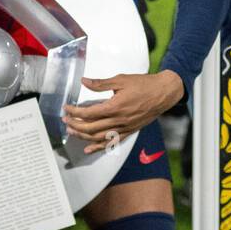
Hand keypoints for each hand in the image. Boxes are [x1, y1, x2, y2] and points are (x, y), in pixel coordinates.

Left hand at [64, 70, 184, 153]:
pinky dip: (99, 147)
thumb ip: (101, 83)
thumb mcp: (121, 80)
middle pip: (91, 128)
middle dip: (75, 124)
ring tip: (72, 132)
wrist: (164, 92)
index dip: (75, 111)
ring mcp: (124, 128)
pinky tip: (89, 149)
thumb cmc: (144, 84)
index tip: (67, 108)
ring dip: (83, 137)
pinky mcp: (130, 131)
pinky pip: (112, 143)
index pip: (88, 113)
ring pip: (99, 138)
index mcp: (115, 106)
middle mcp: (119, 120)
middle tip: (66, 120)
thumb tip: (84, 81)